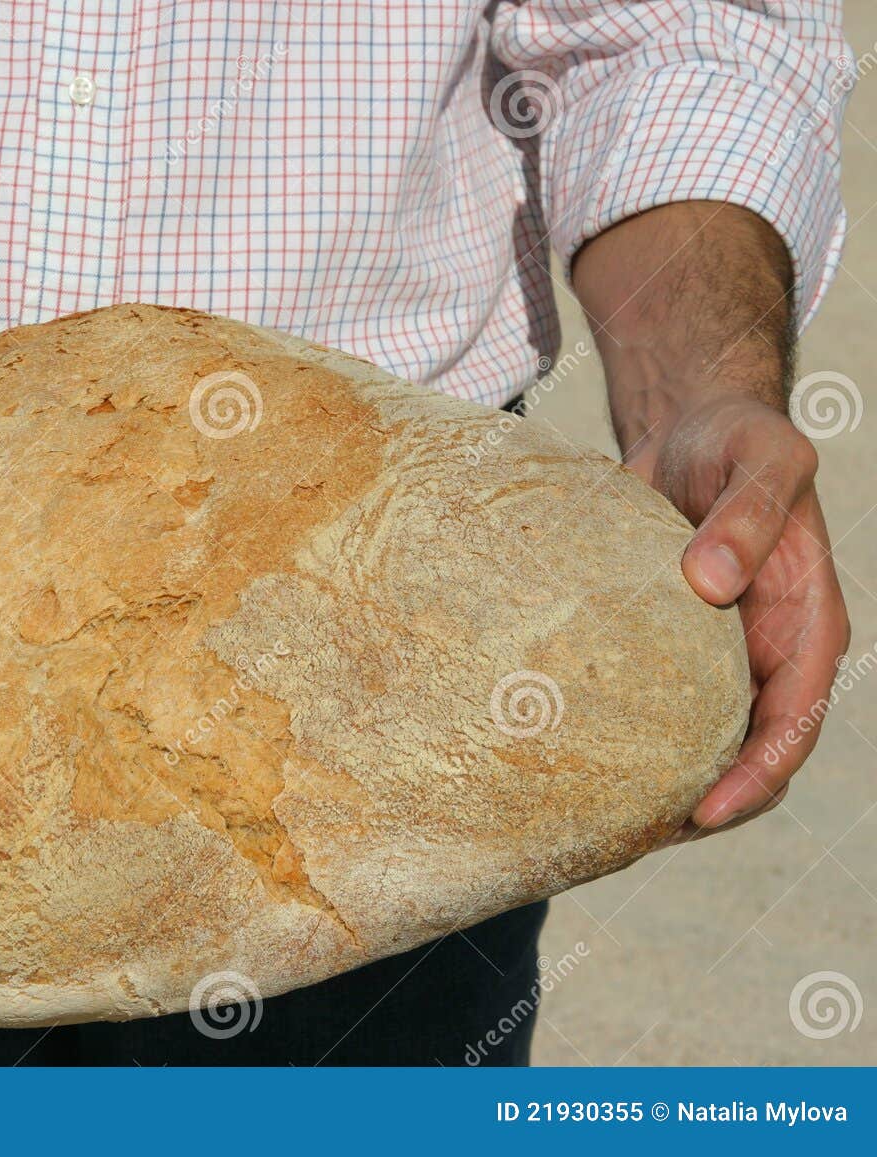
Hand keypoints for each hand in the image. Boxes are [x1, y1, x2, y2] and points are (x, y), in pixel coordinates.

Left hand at [626, 396, 848, 829]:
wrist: (694, 425)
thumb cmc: (738, 439)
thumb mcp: (761, 458)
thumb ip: (747, 515)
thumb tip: (712, 582)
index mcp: (807, 620)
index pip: (793, 719)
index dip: (757, 774)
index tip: (705, 812)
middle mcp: (767, 647)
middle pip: (750, 749)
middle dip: (710, 801)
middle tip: (639, 835)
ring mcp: (721, 650)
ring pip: (702, 737)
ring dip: (668, 779)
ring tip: (606, 822)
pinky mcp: (672, 641)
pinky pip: (656, 700)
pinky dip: (631, 732)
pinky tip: (580, 758)